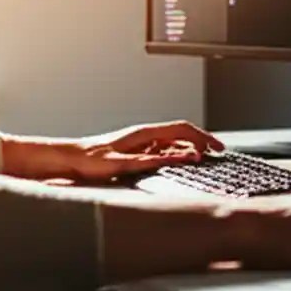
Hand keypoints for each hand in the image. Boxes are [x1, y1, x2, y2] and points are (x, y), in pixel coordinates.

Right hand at [4, 120, 224, 183]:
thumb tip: (183, 156)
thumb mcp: (135, 155)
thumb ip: (156, 154)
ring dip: (187, 145)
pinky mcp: (118, 160)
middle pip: (179, 129)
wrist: (72, 159)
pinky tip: (174, 161)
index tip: (218, 146)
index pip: (180, 128)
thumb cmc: (101, 158)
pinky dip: (162, 158)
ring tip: (204, 153)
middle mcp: (141, 135)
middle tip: (219, 149)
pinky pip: (143, 159)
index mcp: (146, 134)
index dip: (202, 135)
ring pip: (165, 139)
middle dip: (203, 137)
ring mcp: (130, 146)